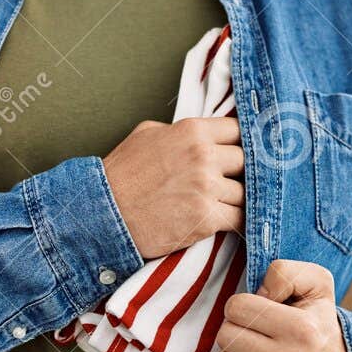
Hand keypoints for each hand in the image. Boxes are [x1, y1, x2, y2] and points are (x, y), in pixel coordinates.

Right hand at [104, 117, 243, 257]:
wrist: (104, 213)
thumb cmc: (122, 174)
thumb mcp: (147, 134)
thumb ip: (179, 132)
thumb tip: (200, 134)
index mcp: (192, 131)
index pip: (239, 130)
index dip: (242, 143)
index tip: (241, 154)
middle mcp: (203, 156)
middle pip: (247, 161)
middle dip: (242, 172)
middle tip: (234, 182)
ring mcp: (206, 188)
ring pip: (245, 192)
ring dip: (238, 200)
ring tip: (226, 204)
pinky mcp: (206, 218)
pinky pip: (239, 219)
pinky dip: (238, 221)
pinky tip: (231, 221)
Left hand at [214, 260, 347, 351]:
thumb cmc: (320, 327)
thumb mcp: (317, 286)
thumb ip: (285, 273)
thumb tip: (257, 292)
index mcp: (301, 328)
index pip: (236, 307)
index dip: (243, 307)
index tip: (259, 315)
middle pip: (225, 336)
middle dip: (237, 332)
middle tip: (257, 337)